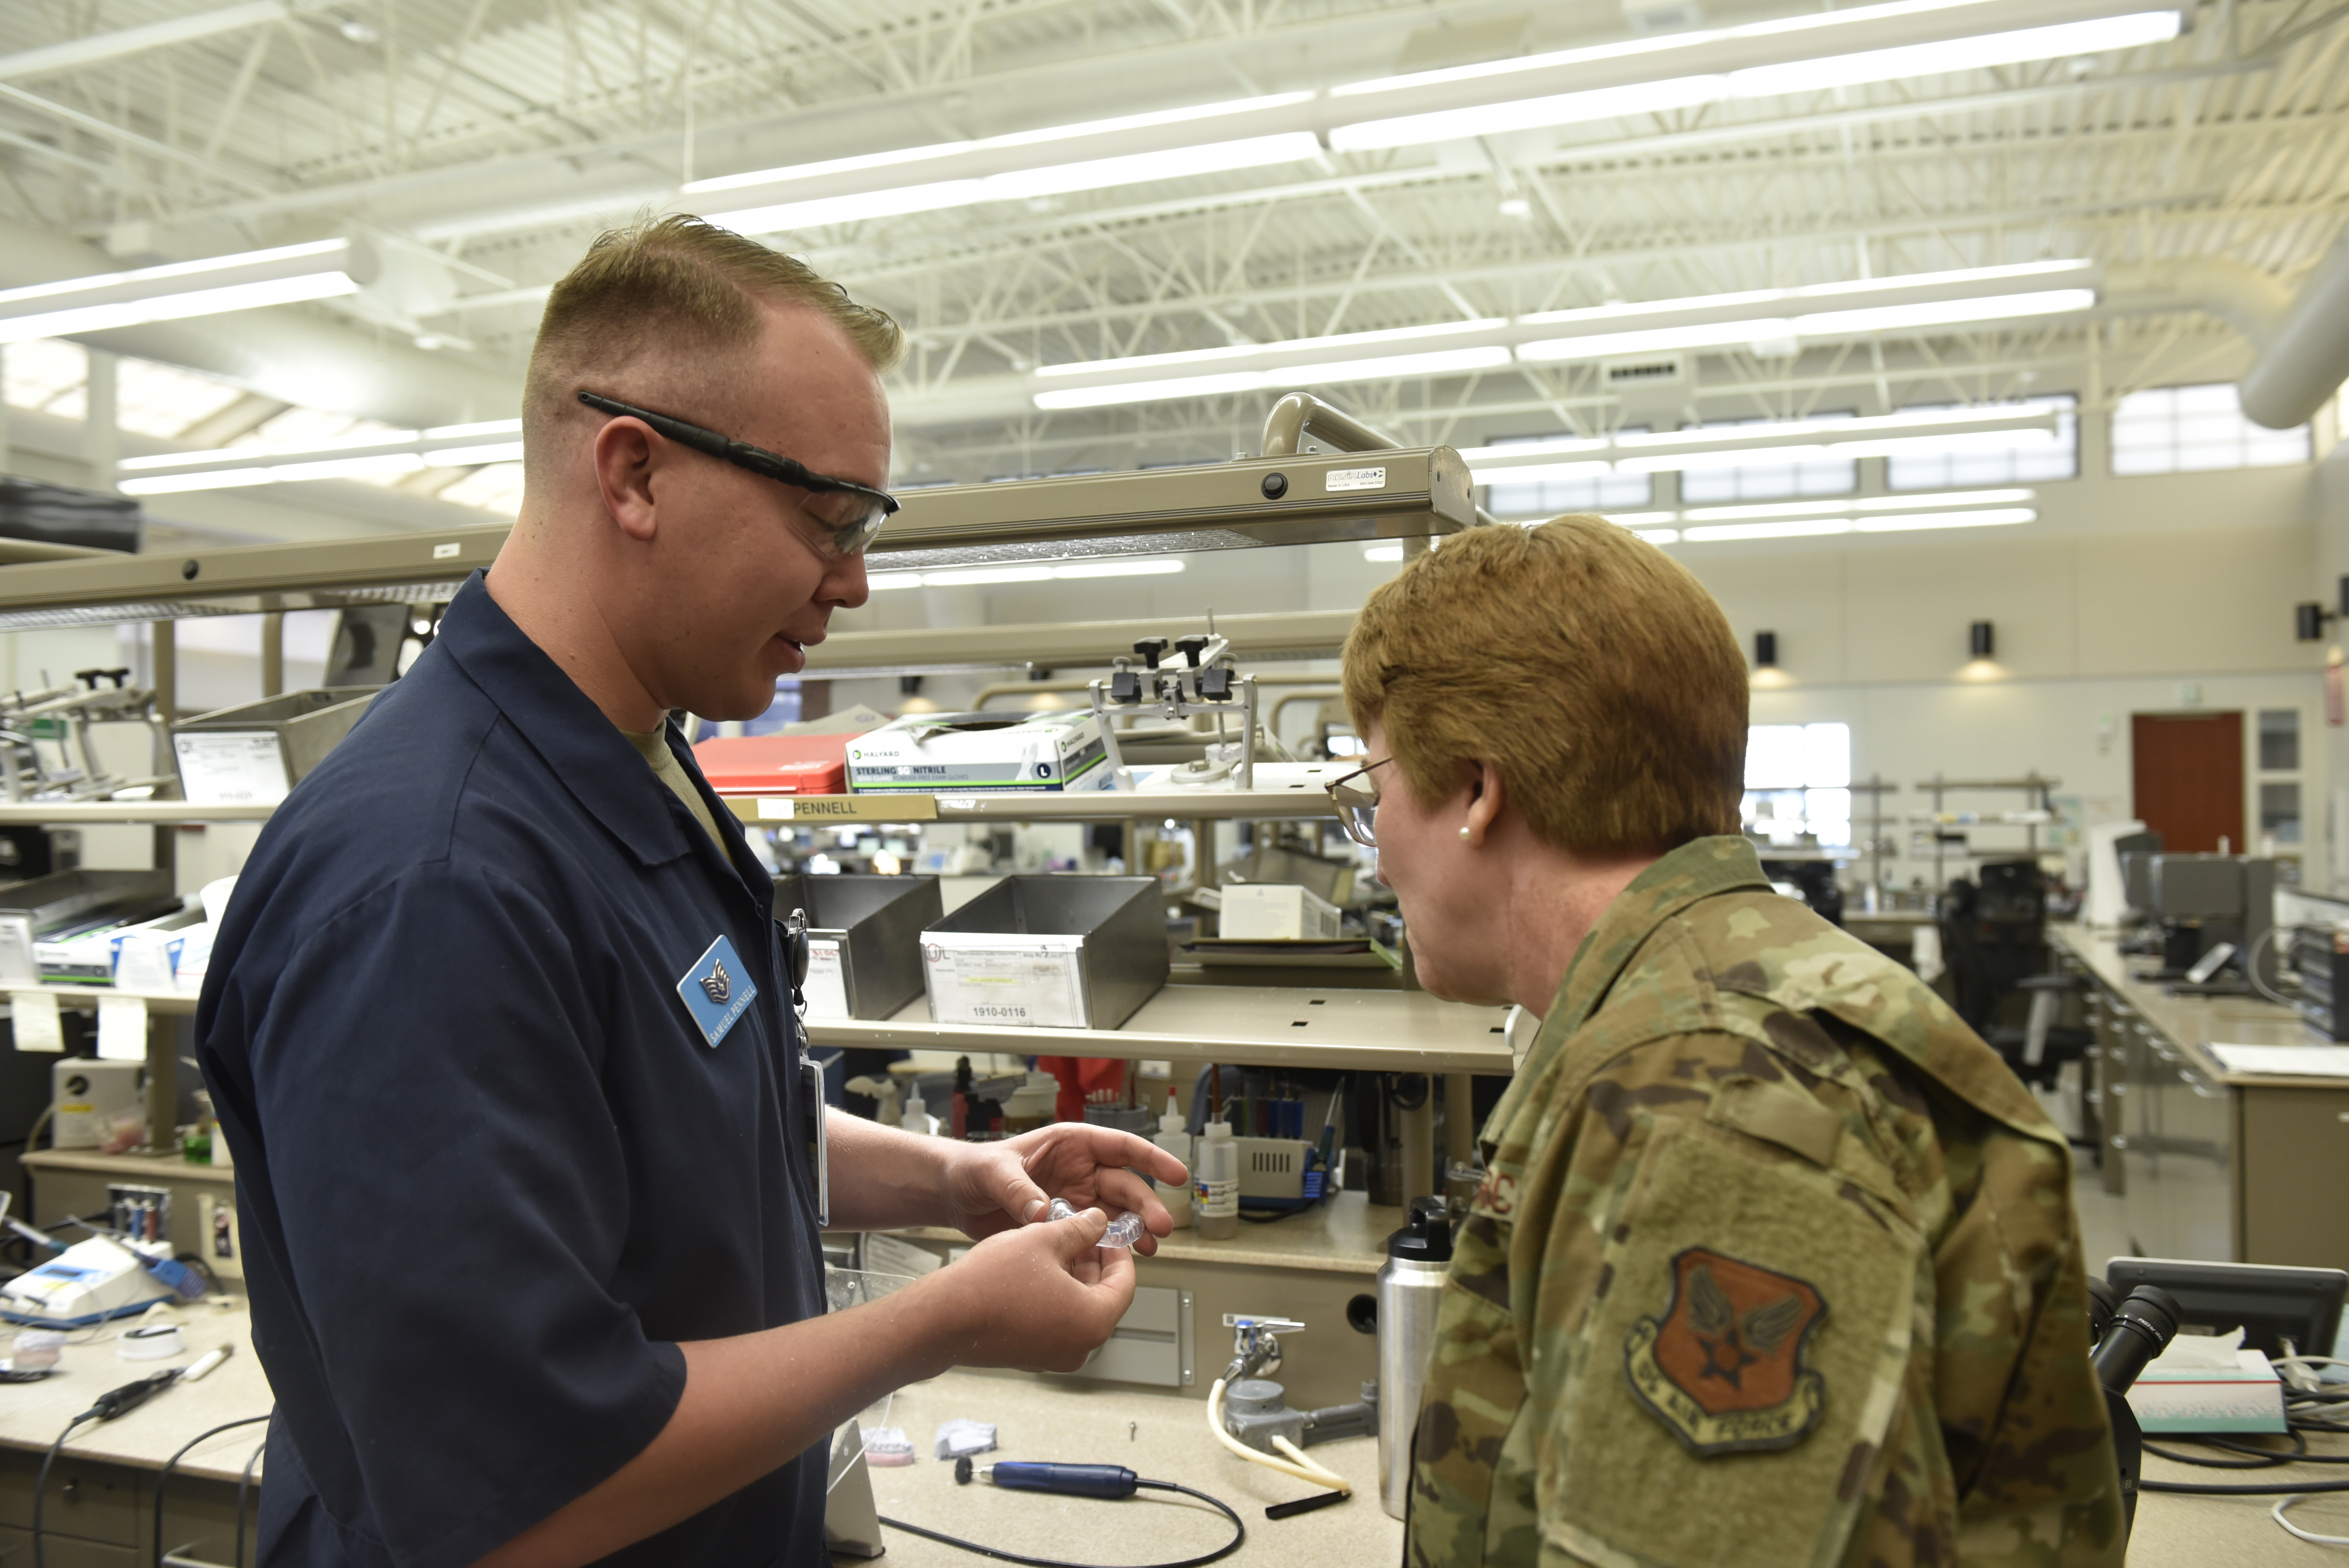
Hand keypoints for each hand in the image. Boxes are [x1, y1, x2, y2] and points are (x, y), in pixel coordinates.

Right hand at [920, 1204, 1136, 1372]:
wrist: (943, 1318)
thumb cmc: (991, 1282)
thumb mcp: (1044, 1239)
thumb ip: (1080, 1230)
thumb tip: (1098, 1222)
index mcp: (1093, 1322)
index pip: (1125, 1283)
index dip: (1118, 1252)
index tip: (1109, 1233)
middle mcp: (1080, 1348)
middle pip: (1104, 1298)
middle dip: (1095, 1263)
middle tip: (1082, 1234)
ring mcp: (1056, 1357)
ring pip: (1079, 1310)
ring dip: (1074, 1278)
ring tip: (1056, 1246)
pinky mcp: (1033, 1357)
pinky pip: (1058, 1323)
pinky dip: (1056, 1297)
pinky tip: (1038, 1269)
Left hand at [942, 1124, 1188, 1255]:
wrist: (955, 1195)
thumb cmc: (973, 1169)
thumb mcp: (993, 1172)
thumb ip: (1018, 1190)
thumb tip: (1041, 1211)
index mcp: (1070, 1145)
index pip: (1120, 1147)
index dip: (1151, 1158)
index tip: (1176, 1174)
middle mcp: (1079, 1171)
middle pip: (1123, 1186)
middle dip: (1145, 1206)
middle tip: (1159, 1227)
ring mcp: (1075, 1199)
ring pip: (1116, 1215)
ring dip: (1134, 1231)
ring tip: (1150, 1249)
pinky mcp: (1065, 1226)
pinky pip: (1094, 1237)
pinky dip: (1109, 1249)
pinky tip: (1120, 1263)